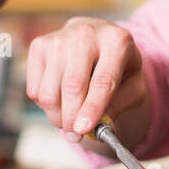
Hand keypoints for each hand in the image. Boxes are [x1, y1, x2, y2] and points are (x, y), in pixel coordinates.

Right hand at [25, 17, 147, 144]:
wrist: (96, 37)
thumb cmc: (118, 64)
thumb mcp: (133, 84)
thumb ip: (120, 106)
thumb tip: (98, 127)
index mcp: (117, 41)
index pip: (102, 81)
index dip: (92, 108)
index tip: (84, 129)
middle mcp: (86, 34)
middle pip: (72, 87)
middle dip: (72, 118)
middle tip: (76, 134)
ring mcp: (59, 38)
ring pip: (50, 92)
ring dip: (57, 116)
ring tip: (69, 118)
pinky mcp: (39, 46)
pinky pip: (35, 90)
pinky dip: (45, 106)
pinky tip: (60, 99)